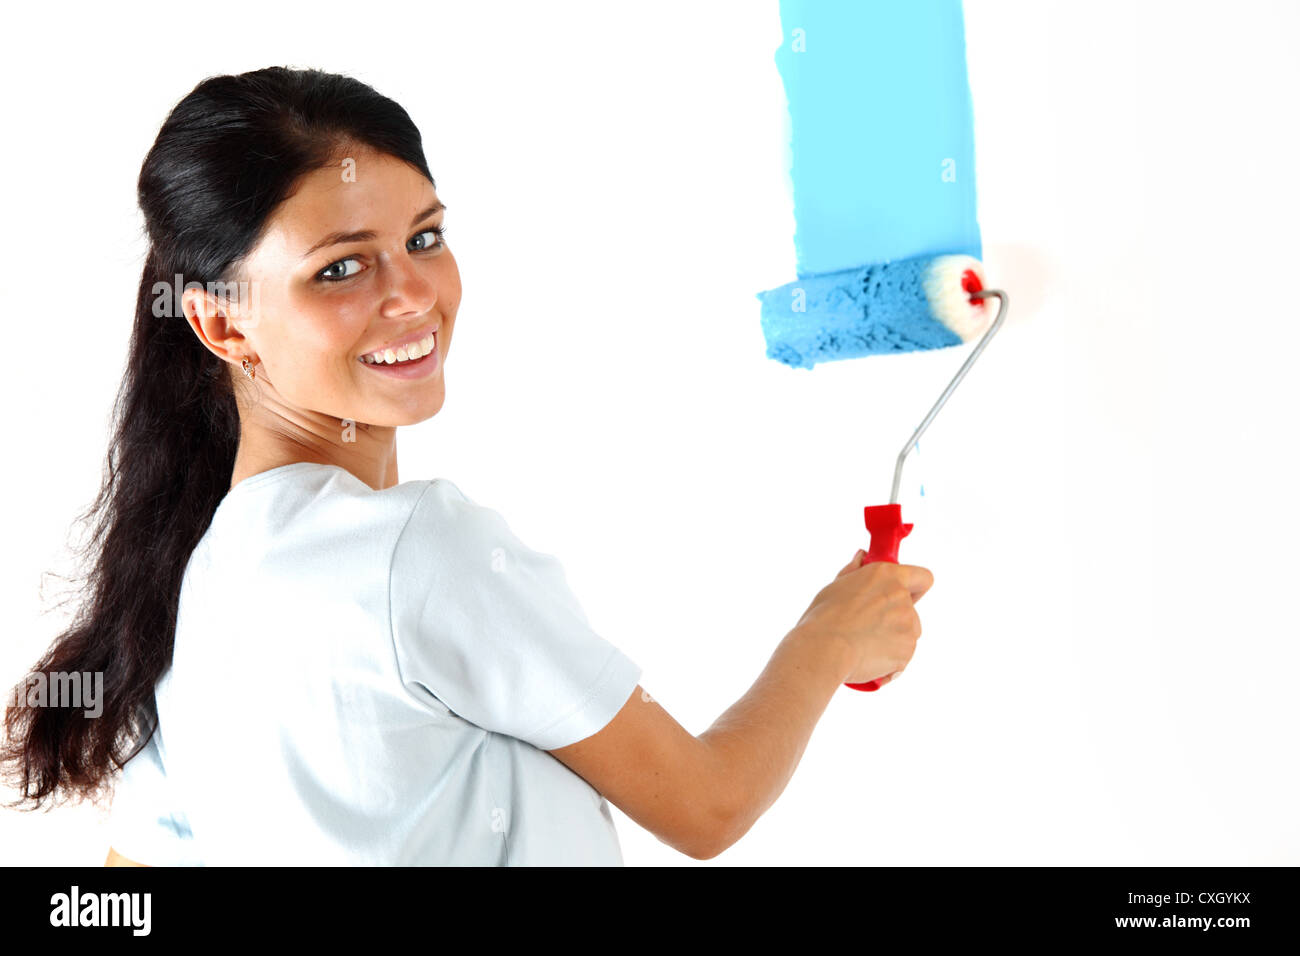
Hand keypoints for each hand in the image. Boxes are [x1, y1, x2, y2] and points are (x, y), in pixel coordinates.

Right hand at [792, 549, 933, 686]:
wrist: (823, 650)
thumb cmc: (823, 617)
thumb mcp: (836, 586)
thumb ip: (855, 571)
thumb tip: (862, 556)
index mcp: (887, 575)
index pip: (923, 577)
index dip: (914, 586)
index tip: (902, 593)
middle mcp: (902, 598)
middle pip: (910, 610)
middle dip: (894, 618)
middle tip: (867, 626)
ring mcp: (908, 626)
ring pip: (907, 635)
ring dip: (892, 640)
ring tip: (863, 645)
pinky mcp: (906, 652)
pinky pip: (901, 657)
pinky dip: (889, 661)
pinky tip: (866, 659)